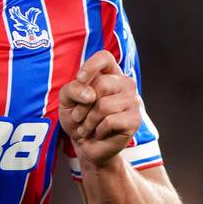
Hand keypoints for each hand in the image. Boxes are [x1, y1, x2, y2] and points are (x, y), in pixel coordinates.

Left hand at [58, 49, 142, 168]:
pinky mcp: (135, 120)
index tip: (79, 79)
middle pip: (102, 84)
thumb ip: (72, 90)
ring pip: (104, 105)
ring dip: (88, 121)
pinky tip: (99, 133)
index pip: (105, 58)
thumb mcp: (67, 101)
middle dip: (83, 105)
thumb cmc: (78, 120)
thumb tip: (90, 94)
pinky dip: (98, 130)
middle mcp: (125, 84)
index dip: (91, 66)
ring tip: (87, 127)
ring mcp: (133, 101)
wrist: (86, 146)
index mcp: (110, 74)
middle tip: (79, 117)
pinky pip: (110, 121)